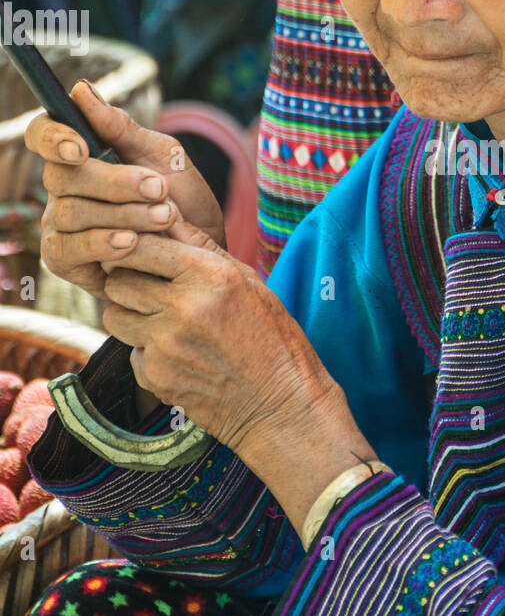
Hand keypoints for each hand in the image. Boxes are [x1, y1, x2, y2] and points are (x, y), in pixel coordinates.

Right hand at [30, 79, 225, 301]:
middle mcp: (63, 189)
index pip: (42, 134)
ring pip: (68, 213)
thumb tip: (80, 89)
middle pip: (59, 177)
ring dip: (122, 214)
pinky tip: (133, 243)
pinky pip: (65, 251)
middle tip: (159, 189)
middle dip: (113, 183)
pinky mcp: (66, 261)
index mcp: (80, 155)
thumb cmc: (183, 200)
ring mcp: (61, 226)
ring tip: (165, 217)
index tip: (81, 147)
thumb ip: (122, 127)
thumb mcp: (164, 157)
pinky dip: (102, 244)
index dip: (52, 137)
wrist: (202, 253)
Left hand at [99, 218, 378, 528]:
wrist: (281, 406)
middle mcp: (182, 308)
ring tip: (165, 321)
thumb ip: (201, 245)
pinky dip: (147, 350)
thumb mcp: (248, 281)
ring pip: (114, 316)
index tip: (141, 251)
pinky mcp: (155, 377)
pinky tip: (180, 355)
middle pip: (118, 280)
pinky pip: (131, 351)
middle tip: (152, 288)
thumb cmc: (273, 337)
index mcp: (209, 276)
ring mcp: (164, 346)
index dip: (133, 245)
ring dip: (131, 314)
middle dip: (128, 280)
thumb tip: (165, 209)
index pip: (139, 245)